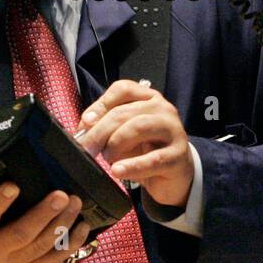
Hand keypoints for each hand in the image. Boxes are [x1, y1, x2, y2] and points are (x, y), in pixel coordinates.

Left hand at [75, 79, 194, 207]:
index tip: (86, 123)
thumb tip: (84, 128)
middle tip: (87, 148)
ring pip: (139, 127)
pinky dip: (132, 166)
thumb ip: (105, 126)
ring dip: (116, 143)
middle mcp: (163, 109)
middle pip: (125, 111)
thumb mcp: (124, 134)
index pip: (123, 89)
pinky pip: (153, 159)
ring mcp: (173, 131)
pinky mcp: (178, 156)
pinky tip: (118, 171)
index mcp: (148, 99)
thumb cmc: (147, 150)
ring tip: (107, 158)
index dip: (101, 104)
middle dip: (100, 130)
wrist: (175, 174)